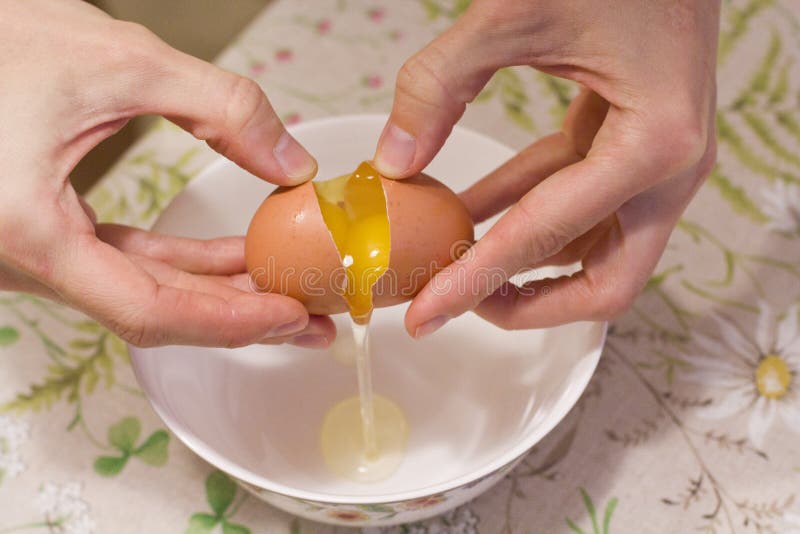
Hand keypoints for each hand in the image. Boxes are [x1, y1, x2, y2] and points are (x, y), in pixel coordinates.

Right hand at [0, 0, 333, 347]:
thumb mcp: (120, 60)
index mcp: (29, 232)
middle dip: (239, 314)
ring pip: (143, 289)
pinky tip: (236, 256)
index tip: (290, 315)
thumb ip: (220, 107)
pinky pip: (125, 262)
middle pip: (154, 311)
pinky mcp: (48, 234)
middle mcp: (24, 260)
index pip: (147, 310)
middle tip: (309, 317)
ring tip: (286, 287)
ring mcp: (35, 253)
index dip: (228, 321)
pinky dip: (183, 261)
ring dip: (217, 290)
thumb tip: (291, 161)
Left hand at [374, 0, 718, 336]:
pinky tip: (471, 210)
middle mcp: (670, 169)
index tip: (429, 313)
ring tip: (451, 256)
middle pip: (605, 281)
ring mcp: (660, 162)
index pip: (545, 234)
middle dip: (530, 304)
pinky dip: (526, 210)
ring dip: (523, 258)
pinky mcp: (637, 145)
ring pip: (593, 247)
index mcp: (652, 143)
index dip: (475, 282)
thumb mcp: (514, 12)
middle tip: (460, 304)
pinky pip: (578, 198)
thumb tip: (396, 159)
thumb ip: (441, 85)